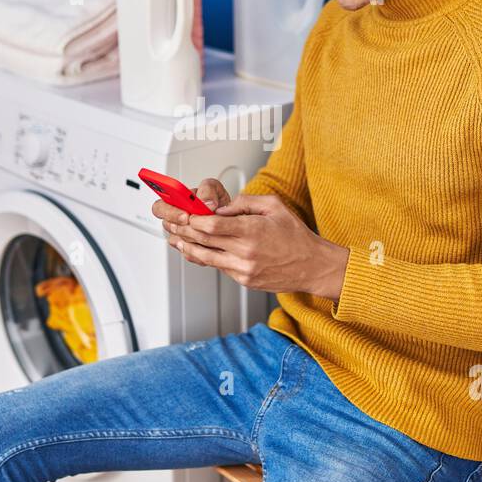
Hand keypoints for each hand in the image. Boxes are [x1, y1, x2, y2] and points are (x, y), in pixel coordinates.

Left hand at [156, 189, 349, 299]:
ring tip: (172, 237)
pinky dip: (203, 256)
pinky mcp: (244, 280)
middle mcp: (245, 252)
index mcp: (252, 231)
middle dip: (182, 229)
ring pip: (205, 257)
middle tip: (169, 221)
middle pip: (202, 240)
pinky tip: (193, 249)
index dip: (192, 218)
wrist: (313, 266)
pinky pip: (218, 266)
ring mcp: (243, 269)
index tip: (182, 211)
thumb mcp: (274, 206)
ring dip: (185, 246)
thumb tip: (221, 205)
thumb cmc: (296, 236)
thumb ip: (245, 202)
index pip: (212, 225)